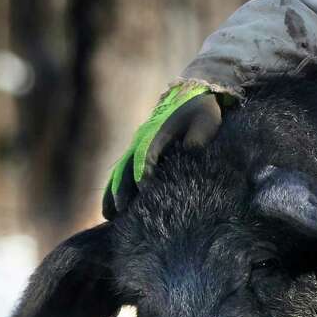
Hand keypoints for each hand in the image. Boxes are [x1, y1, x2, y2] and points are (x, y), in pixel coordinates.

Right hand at [103, 83, 222, 217]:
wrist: (192, 100)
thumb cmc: (201, 113)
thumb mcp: (206, 120)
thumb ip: (198, 134)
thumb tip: (190, 149)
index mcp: (158, 131)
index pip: (147, 152)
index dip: (144, 170)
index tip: (144, 188)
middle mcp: (141, 141)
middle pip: (127, 166)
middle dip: (123, 188)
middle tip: (121, 210)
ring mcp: (136, 148)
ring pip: (120, 173)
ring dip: (114, 193)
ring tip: (110, 216)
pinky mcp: (137, 155)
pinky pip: (121, 174)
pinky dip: (115, 191)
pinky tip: (112, 212)